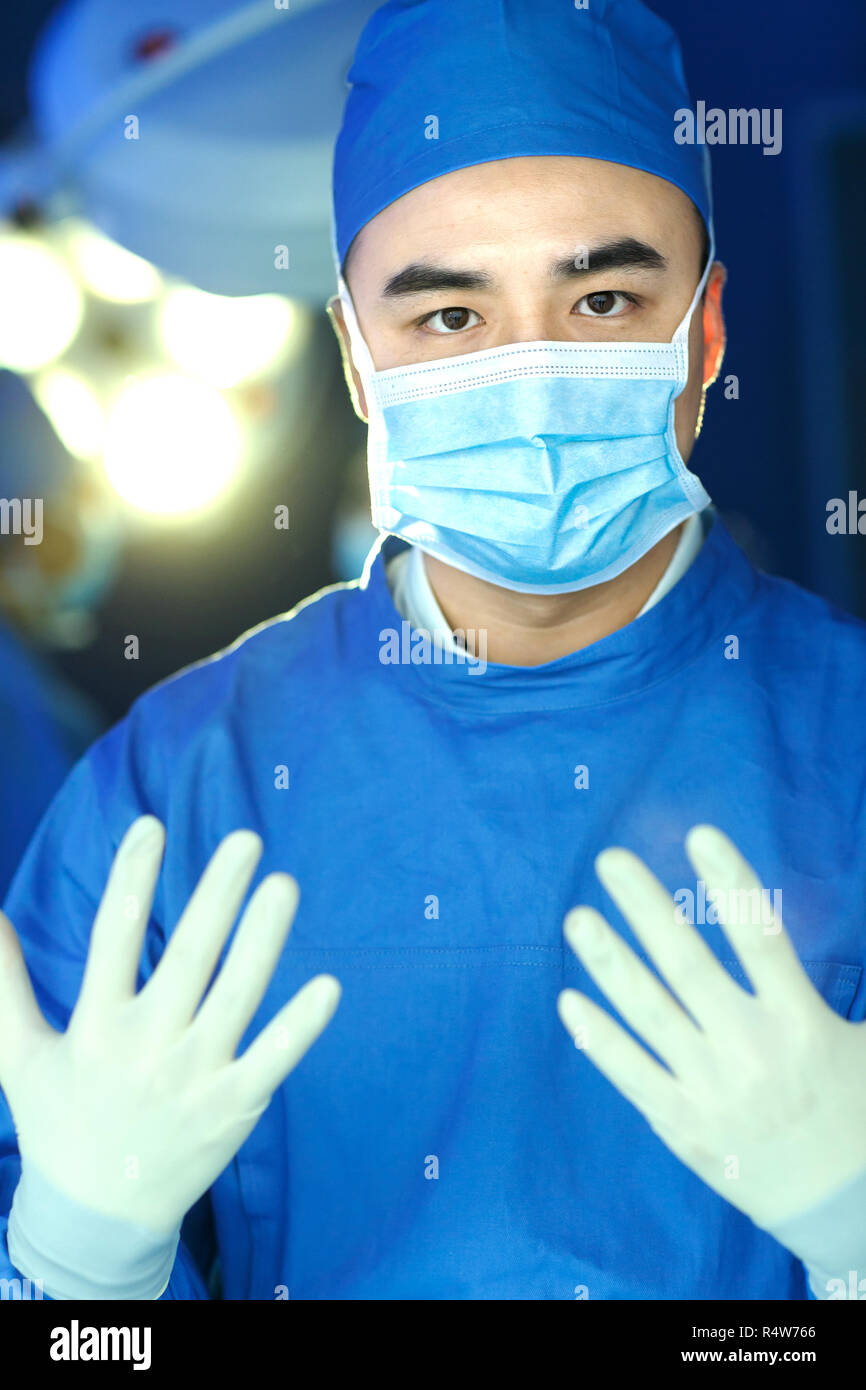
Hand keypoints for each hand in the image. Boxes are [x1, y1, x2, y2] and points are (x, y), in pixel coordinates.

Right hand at [0, 816, 339, 1235]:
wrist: (97, 1218)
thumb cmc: (60, 1121)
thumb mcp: (19, 1055)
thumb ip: (5, 983)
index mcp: (97, 1026)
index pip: (113, 936)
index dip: (132, 877)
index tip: (152, 825)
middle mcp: (147, 1045)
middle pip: (187, 957)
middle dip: (216, 895)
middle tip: (246, 838)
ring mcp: (195, 1076)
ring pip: (236, 995)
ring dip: (263, 939)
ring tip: (284, 884)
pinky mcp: (234, 1106)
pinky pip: (273, 1059)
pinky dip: (301, 1026)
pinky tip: (328, 986)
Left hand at [557, 825, 865, 1230]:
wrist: (843, 1210)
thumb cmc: (857, 1114)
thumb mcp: (865, 1043)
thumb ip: (841, 986)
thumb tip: (817, 930)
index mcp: (802, 1021)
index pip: (762, 937)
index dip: (731, 883)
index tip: (699, 836)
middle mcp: (752, 1049)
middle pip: (688, 965)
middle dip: (647, 908)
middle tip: (610, 861)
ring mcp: (712, 1088)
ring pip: (649, 1014)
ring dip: (609, 962)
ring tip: (577, 918)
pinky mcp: (684, 1126)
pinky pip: (632, 1075)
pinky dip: (599, 1039)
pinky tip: (570, 1001)